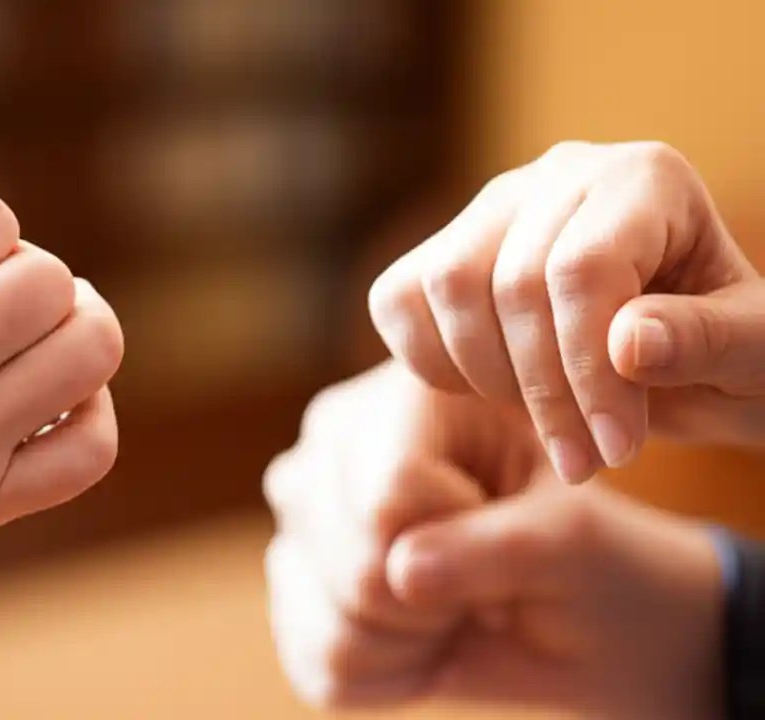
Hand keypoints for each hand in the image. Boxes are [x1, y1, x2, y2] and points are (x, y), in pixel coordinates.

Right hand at [264, 363, 722, 717]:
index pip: (392, 492)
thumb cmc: (586, 554)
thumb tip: (401, 575)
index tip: (513, 529)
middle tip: (485, 580)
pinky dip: (391, 676)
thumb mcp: (575, 541)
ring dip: (417, 644)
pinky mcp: (291, 585)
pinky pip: (322, 664)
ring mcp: (301, 515)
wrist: (580, 614)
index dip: (462, 537)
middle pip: (357, 564)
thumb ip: (501, 548)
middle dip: (439, 605)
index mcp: (405, 393)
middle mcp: (332, 442)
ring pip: (336, 621)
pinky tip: (421, 638)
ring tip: (454, 604)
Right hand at [369, 141, 764, 482]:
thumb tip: (627, 341)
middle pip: (508, 283)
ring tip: (550, 429)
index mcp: (646, 178)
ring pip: (445, 286)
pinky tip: (496, 396)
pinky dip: (432, 363)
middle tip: (587, 461)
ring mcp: (492, 208)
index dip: (587, 372)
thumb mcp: (757, 358)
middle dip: (543, 392)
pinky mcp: (443, 248)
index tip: (619, 450)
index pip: (582, 271)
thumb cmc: (734, 355)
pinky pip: (398, 300)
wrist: (692, 356)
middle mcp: (561, 173)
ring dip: (487, 380)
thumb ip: (709, 342)